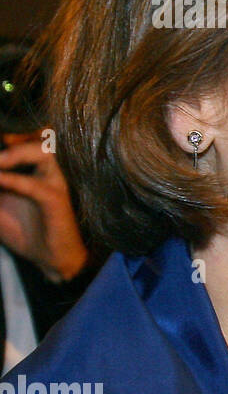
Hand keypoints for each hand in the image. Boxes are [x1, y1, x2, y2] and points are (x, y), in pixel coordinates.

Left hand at [0, 133, 88, 281]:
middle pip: (41, 135)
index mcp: (31, 166)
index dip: (11, 135)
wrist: (49, 259)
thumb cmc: (23, 230)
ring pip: (45, 151)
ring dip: (18, 152)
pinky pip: (36, 185)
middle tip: (0, 140)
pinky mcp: (57, 200)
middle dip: (17, 135)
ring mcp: (54, 182)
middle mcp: (46, 169)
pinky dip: (14, 180)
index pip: (24, 138)